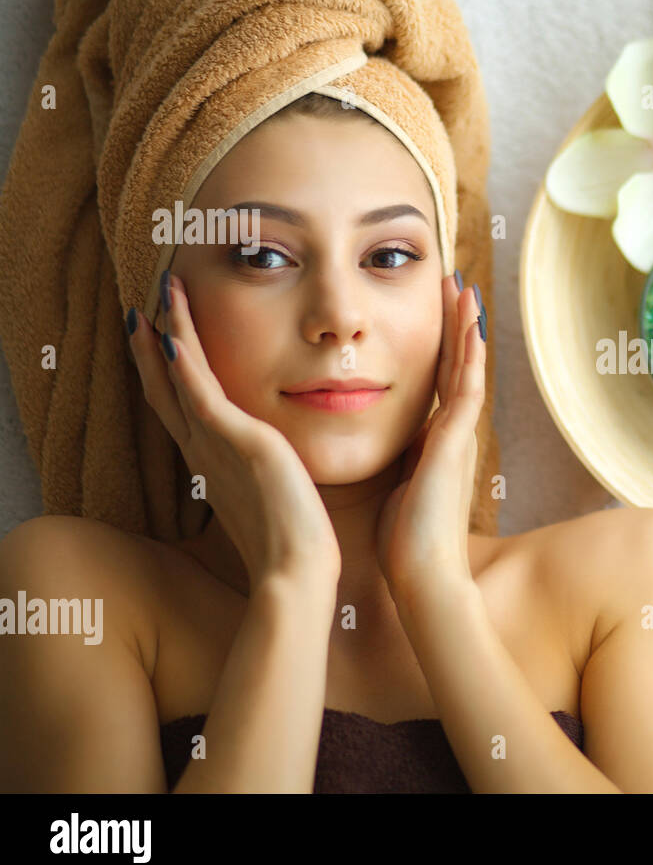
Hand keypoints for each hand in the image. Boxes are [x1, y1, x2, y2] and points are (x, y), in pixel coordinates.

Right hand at [128, 272, 341, 593]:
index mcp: (215, 463)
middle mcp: (207, 451)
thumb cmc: (292, 545)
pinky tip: (174, 334)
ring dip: (170, 333)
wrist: (296, 571)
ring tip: (163, 293)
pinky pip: (201, 394)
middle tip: (143, 307)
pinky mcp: (238, 443)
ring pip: (181, 378)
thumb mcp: (275, 499)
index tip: (159, 338)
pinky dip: (185, 362)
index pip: (183, 407)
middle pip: (167, 387)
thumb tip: (281, 474)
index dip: (166, 372)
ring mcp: (217, 445)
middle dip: (154, 346)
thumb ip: (270, 478)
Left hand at [376, 273, 484, 600]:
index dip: (438, 347)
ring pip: (467, 367)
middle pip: (457, 366)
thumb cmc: (403, 545)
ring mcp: (459, 436)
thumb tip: (362, 448)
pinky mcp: (457, 441)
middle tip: (453, 284)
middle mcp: (453, 434)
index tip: (431, 312)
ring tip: (463, 287)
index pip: (437, 383)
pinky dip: (469, 351)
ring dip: (466, 326)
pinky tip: (468, 321)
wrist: (423, 577)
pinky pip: (467, 384)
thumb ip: (389, 464)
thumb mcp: (392, 489)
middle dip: (455, 325)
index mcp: (436, 444)